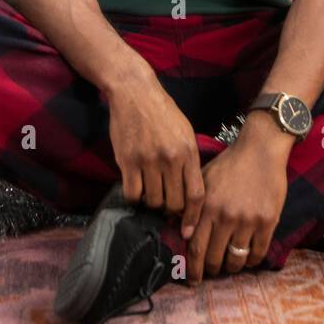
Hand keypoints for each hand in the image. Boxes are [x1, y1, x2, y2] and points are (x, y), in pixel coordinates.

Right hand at [106, 71, 205, 240]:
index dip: (193, 218)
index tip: (187, 231)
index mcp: (188, 152)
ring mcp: (148, 160)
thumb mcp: (186, 132)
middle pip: (173, 203)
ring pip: (153, 201)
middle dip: (170, 210)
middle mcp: (170, 158)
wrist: (135, 91)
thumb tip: (191, 194)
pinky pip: (132, 194)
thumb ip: (189, 160)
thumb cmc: (163, 112)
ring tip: (150, 191)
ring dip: (151, 202)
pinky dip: (134, 197)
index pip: (196, 195)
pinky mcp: (128, 160)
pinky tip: (136, 188)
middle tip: (165, 205)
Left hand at [184, 133, 288, 284]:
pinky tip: (249, 258)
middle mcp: (225, 217)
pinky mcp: (267, 221)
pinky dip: (252, 261)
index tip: (193, 280)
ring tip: (231, 264)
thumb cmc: (230, 164)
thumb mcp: (203, 179)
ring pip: (236, 259)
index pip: (196, 249)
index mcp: (207, 207)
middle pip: (215, 259)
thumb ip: (191, 205)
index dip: (194, 270)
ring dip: (232, 267)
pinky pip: (258, 253)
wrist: (261, 149)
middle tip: (213, 271)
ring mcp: (247, 220)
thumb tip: (177, 228)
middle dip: (212, 270)